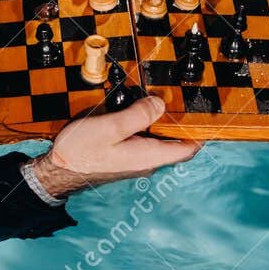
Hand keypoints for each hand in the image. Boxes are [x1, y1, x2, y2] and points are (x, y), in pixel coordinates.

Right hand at [30, 96, 200, 199]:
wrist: (57, 171)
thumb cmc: (80, 152)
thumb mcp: (109, 127)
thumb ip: (137, 115)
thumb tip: (160, 104)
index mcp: (147, 156)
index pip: (187, 149)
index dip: (201, 133)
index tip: (211, 116)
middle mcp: (146, 161)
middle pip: (175, 143)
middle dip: (181, 122)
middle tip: (185, 98)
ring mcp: (136, 160)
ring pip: (159, 140)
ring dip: (162, 122)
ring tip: (162, 100)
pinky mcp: (125, 156)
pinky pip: (145, 139)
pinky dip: (147, 125)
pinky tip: (139, 111)